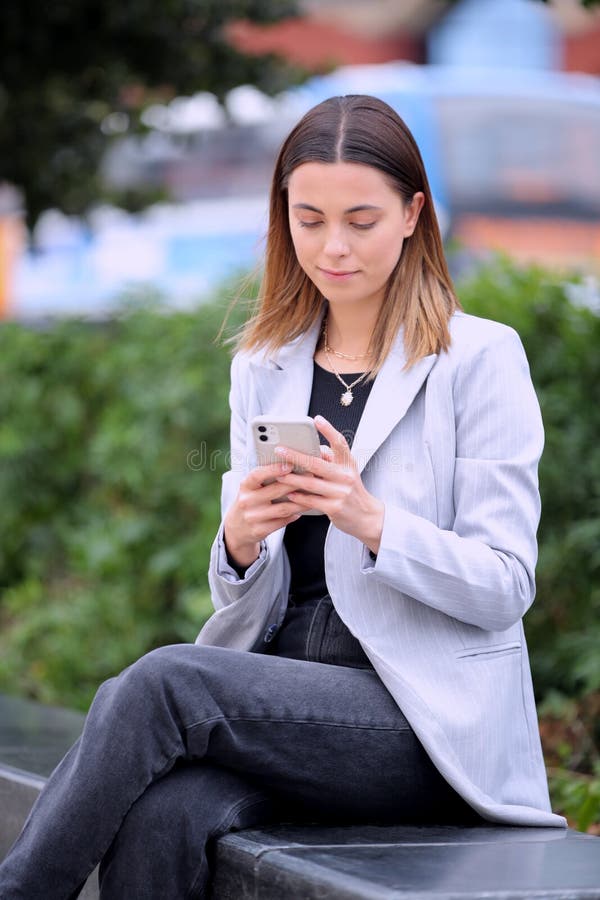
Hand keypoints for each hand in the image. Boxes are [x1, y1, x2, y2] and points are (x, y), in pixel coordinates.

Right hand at [223, 461, 304, 567]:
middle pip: (276, 491)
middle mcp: (247, 501)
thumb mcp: (251, 488)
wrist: (237, 528)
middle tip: (312, 476)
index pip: (257, 475)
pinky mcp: (260, 530)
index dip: (273, 469)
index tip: (290, 464)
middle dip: (296, 483)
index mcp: (245, 486)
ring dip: (301, 501)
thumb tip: (290, 465)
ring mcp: (253, 517)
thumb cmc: (250, 501)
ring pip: (283, 508)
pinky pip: (282, 521)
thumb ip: (266, 478)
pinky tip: (302, 509)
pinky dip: (294, 514)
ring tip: (313, 494)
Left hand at [274, 415, 383, 554]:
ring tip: (278, 474)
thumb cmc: (352, 491)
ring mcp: (340, 493)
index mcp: (348, 464)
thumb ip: (332, 459)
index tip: (317, 420)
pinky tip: (289, 494)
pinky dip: (299, 497)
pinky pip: (311, 500)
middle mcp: (345, 476)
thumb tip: (314, 448)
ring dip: (292, 479)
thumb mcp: (346, 472)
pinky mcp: (334, 508)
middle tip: (280, 450)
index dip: (328, 430)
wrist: (366, 516)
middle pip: (317, 464)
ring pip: (311, 483)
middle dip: (295, 456)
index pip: (340, 443)